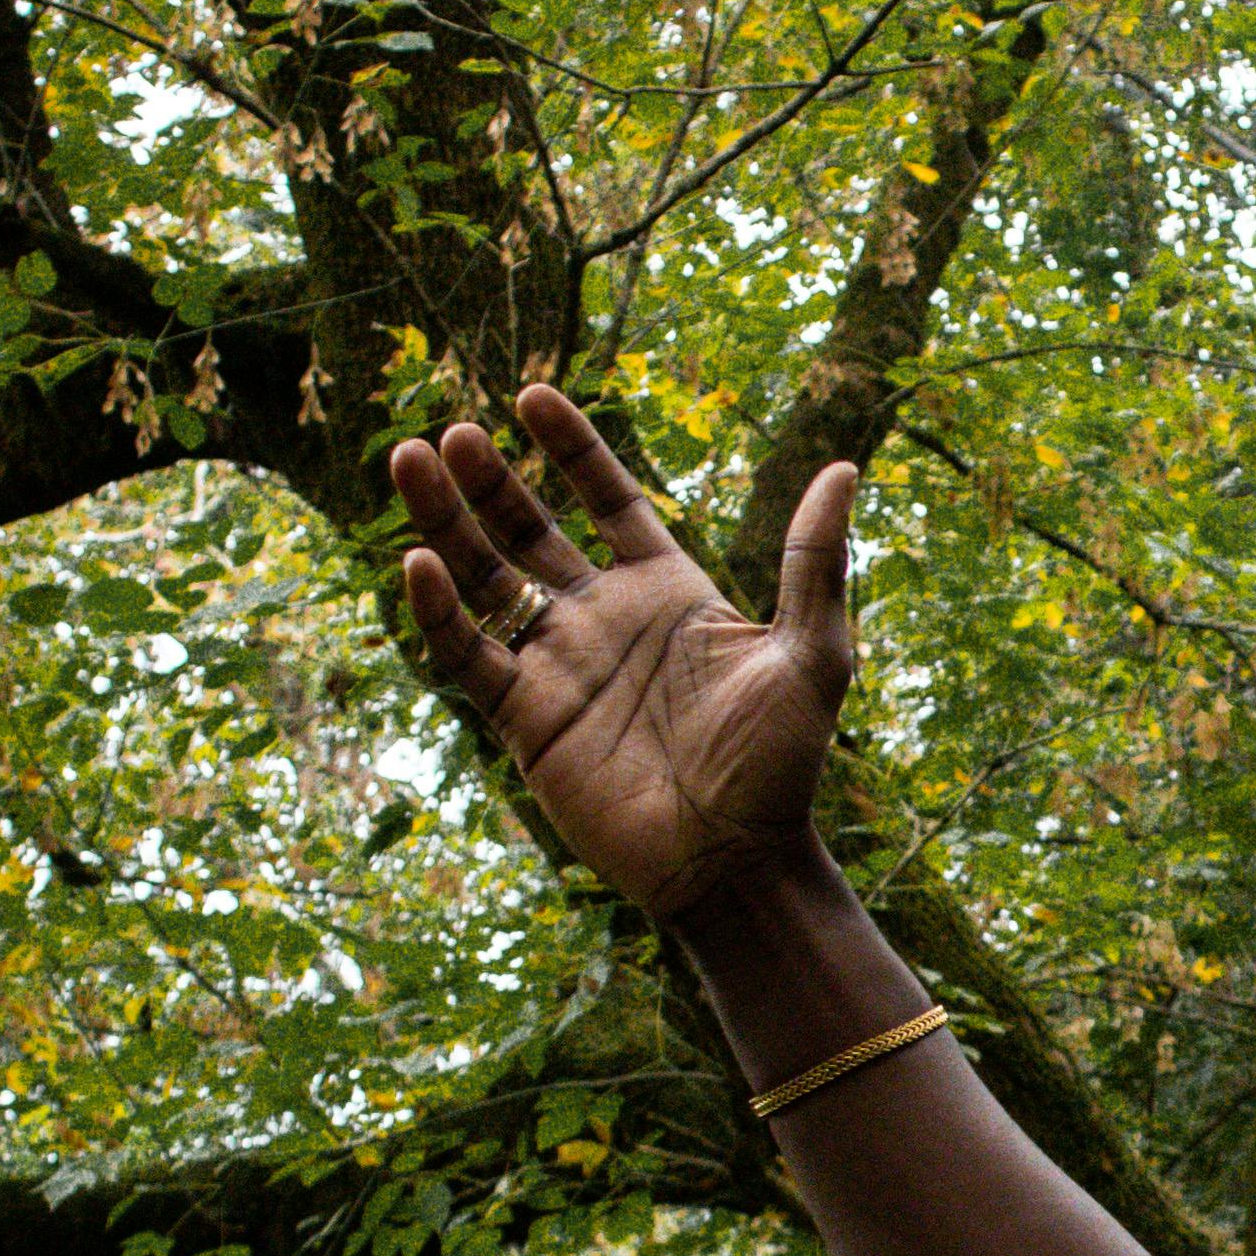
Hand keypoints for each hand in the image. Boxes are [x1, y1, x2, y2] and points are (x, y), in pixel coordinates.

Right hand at [391, 384, 856, 921]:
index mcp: (668, 591)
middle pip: (530, 530)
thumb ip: (815, 562)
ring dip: (447, 523)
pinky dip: (440, 611)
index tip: (530, 395)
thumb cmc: (781, 764)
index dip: (571, 449)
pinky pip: (469, 654)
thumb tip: (844, 470)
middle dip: (489, 480)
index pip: (608, 500)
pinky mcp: (526, 718)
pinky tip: (419, 563)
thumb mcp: (812, 653)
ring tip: (411, 461)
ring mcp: (559, 666)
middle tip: (451, 433)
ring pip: (487, 580)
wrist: (735, 860)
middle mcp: (605, 619)